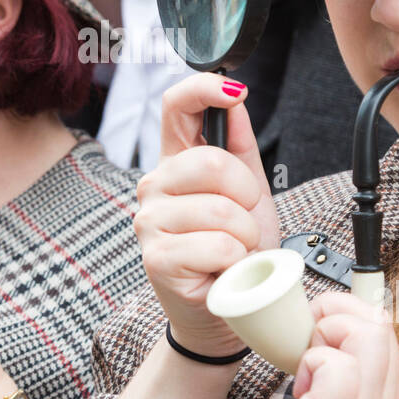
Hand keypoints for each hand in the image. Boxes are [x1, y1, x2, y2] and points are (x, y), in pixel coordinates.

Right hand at [134, 73, 277, 357]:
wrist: (230, 310)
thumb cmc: (235, 252)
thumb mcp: (248, 194)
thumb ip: (240, 147)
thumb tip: (234, 100)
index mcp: (176, 161)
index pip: (177, 105)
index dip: (205, 88)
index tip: (235, 91)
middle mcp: (155, 185)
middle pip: (212, 161)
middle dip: (247, 195)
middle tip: (244, 222)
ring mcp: (150, 221)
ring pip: (221, 210)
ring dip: (246, 237)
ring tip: (235, 251)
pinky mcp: (157, 258)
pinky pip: (218, 245)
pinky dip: (237, 262)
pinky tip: (223, 271)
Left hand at [267, 292, 398, 398]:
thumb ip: (343, 397)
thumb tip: (318, 361)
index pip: (386, 335)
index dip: (353, 318)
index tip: (323, 331)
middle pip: (381, 322)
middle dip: (340, 311)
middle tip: (310, 337)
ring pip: (367, 329)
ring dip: (328, 333)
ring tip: (308, 365)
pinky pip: (335, 362)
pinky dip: (313, 362)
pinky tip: (302, 390)